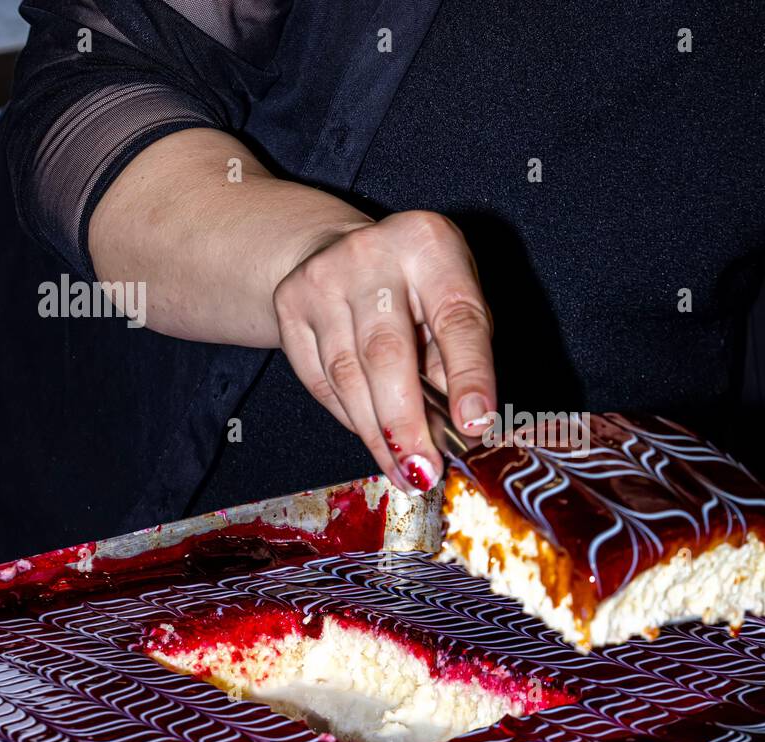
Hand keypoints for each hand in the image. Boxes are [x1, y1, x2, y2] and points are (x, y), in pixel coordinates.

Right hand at [272, 210, 496, 493]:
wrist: (340, 250)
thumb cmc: (416, 288)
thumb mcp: (453, 302)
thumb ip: (459, 357)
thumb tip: (463, 429)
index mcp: (429, 246)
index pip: (456, 319)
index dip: (468, 376)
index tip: (475, 425)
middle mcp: (371, 254)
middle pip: (387, 353)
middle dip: (406, 422)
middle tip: (424, 471)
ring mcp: (322, 278)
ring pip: (348, 375)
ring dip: (378, 434)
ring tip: (405, 472)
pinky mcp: (289, 305)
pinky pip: (320, 381)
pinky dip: (350, 418)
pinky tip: (374, 440)